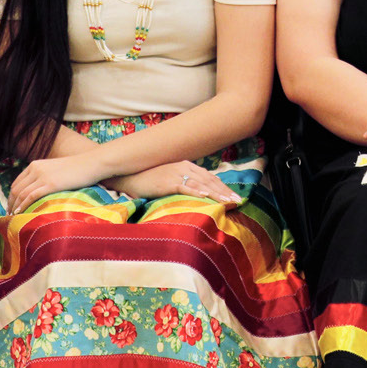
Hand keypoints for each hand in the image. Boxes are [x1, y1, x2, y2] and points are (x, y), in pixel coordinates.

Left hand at [6, 153, 113, 214]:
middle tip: (9, 214)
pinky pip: (30, 196)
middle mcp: (35, 169)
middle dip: (10, 203)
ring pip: (21, 193)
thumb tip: (39, 190)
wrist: (91, 163)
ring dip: (14, 206)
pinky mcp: (50, 184)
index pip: (17, 182)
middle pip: (16, 189)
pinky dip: (23, 205)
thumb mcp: (56, 169)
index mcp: (35, 165)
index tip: (12, 206)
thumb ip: (45, 176)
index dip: (12, 196)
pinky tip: (20, 212)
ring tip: (12, 216)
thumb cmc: (77, 168)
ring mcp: (42, 176)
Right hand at [109, 161, 241, 205]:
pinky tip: (207, 196)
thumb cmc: (148, 179)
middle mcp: (184, 167)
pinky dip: (198, 191)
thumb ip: (183, 183)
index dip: (223, 187)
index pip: (209, 177)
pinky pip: (186, 186)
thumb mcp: (169, 179)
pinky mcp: (168, 181)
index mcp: (186, 166)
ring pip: (202, 184)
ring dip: (217, 193)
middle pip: (210, 180)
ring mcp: (176, 173)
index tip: (234, 197)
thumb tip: (196, 194)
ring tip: (229, 201)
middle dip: (225, 191)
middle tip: (238, 201)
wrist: (128, 175)